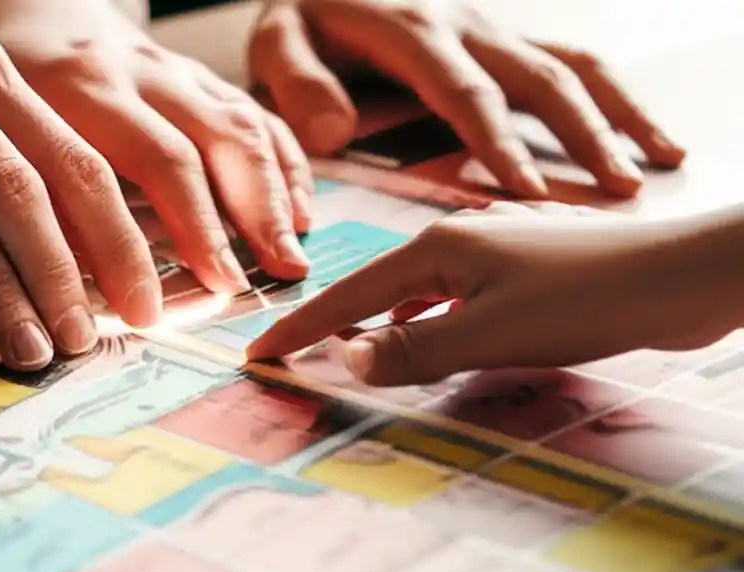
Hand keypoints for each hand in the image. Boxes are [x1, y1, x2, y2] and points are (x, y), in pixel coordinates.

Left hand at [0, 0, 314, 291]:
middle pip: (216, 139)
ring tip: (293, 256)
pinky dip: (284, 164)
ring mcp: (176, 69)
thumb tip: (77, 292)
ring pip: (244, 123)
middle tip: (277, 275)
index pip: (158, 160)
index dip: (193, 228)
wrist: (27, 13)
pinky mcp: (199, 75)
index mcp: (81, 87)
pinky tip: (300, 213)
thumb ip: (37, 205)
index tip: (217, 286)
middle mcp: (138, 71)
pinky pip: (256, 113)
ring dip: (276, 193)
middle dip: (253, 213)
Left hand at [247, 0, 685, 197]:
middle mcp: (465, 25)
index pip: (464, 91)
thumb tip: (333, 134)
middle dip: (581, 134)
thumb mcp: (278, 42)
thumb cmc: (303, 19)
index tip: (525, 190)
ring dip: (616, 114)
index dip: (497, 141)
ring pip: (569, 66)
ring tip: (656, 163)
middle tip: (614, 189)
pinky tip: (644, 135)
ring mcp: (492, 30)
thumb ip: (299, 85)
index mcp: (411, 30)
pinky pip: (569, 61)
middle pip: (538, 76)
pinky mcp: (504, 38)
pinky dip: (613, 98)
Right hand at [247, 202, 743, 385]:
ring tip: (347, 367)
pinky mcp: (522, 282)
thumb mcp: (488, 334)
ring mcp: (491, 261)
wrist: (680, 278)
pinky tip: (431, 355)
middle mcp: (457, 245)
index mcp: (437, 249)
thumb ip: (414, 350)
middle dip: (332, 329)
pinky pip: (452, 309)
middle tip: (291, 364)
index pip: (348, 295)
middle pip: (375, 293)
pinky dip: (428, 334)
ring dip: (382, 335)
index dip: (300, 327)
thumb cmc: (584, 299)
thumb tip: (346, 363)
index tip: (257, 354)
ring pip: (416, 302)